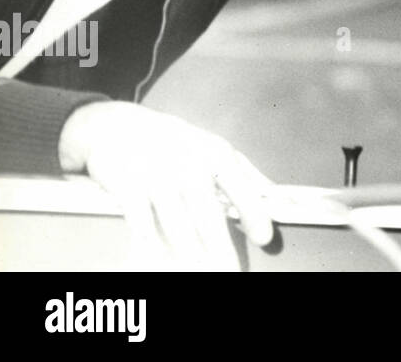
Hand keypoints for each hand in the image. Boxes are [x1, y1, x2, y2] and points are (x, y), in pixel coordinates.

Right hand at [58, 101, 274, 270]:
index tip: (264, 238)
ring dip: (188, 255)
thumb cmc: (177, 144)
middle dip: (220, 248)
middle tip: (230, 272)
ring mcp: (158, 176)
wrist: (117, 126)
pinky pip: (141, 225)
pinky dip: (149, 248)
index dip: (254, 212)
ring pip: (177, 225)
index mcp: (216, 154)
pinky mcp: (129, 188)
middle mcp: (189, 164)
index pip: (241, 186)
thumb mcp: (214, 148)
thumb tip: (283, 200)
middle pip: (208, 214)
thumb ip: (248, 175)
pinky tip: (155, 266)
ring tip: (199, 274)